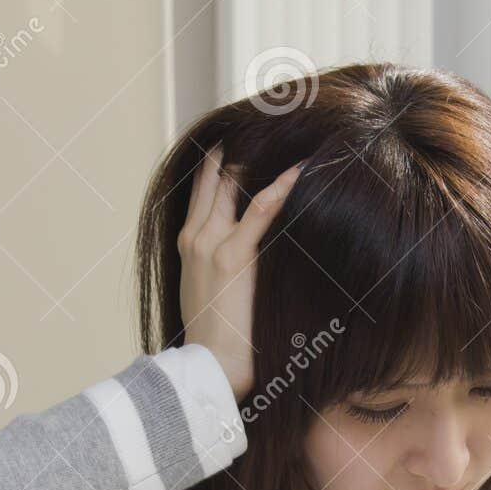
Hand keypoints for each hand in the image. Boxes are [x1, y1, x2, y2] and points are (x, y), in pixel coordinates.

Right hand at [177, 144, 304, 401]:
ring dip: (261, 156)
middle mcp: (195, 234)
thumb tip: (248, 264)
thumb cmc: (216, 343)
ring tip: (288, 131)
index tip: (246, 137)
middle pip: (216, 173)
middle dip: (241, 145)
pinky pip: (261, 209)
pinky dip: (283, 185)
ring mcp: (212, 243)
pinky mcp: (234, 256)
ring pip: (234, 181)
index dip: (224, 159)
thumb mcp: (211, 296)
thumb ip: (223, 269)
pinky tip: (303, 168)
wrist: (208, 369)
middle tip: (272, 120)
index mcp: (188, 242)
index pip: (205, 186)